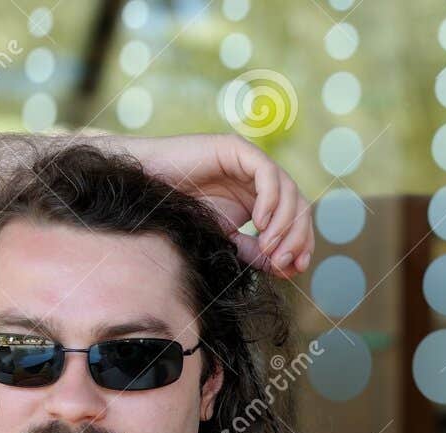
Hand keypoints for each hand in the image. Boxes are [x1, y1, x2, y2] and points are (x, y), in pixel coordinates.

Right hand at [132, 133, 313, 276]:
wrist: (144, 189)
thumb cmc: (179, 213)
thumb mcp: (224, 238)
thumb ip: (253, 250)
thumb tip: (281, 266)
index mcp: (260, 200)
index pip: (295, 220)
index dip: (302, 244)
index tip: (296, 269)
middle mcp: (260, 180)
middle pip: (299, 205)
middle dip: (297, 237)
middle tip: (282, 262)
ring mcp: (250, 163)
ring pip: (289, 190)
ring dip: (284, 223)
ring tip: (268, 248)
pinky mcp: (237, 149)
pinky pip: (267, 174)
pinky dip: (270, 200)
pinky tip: (258, 223)